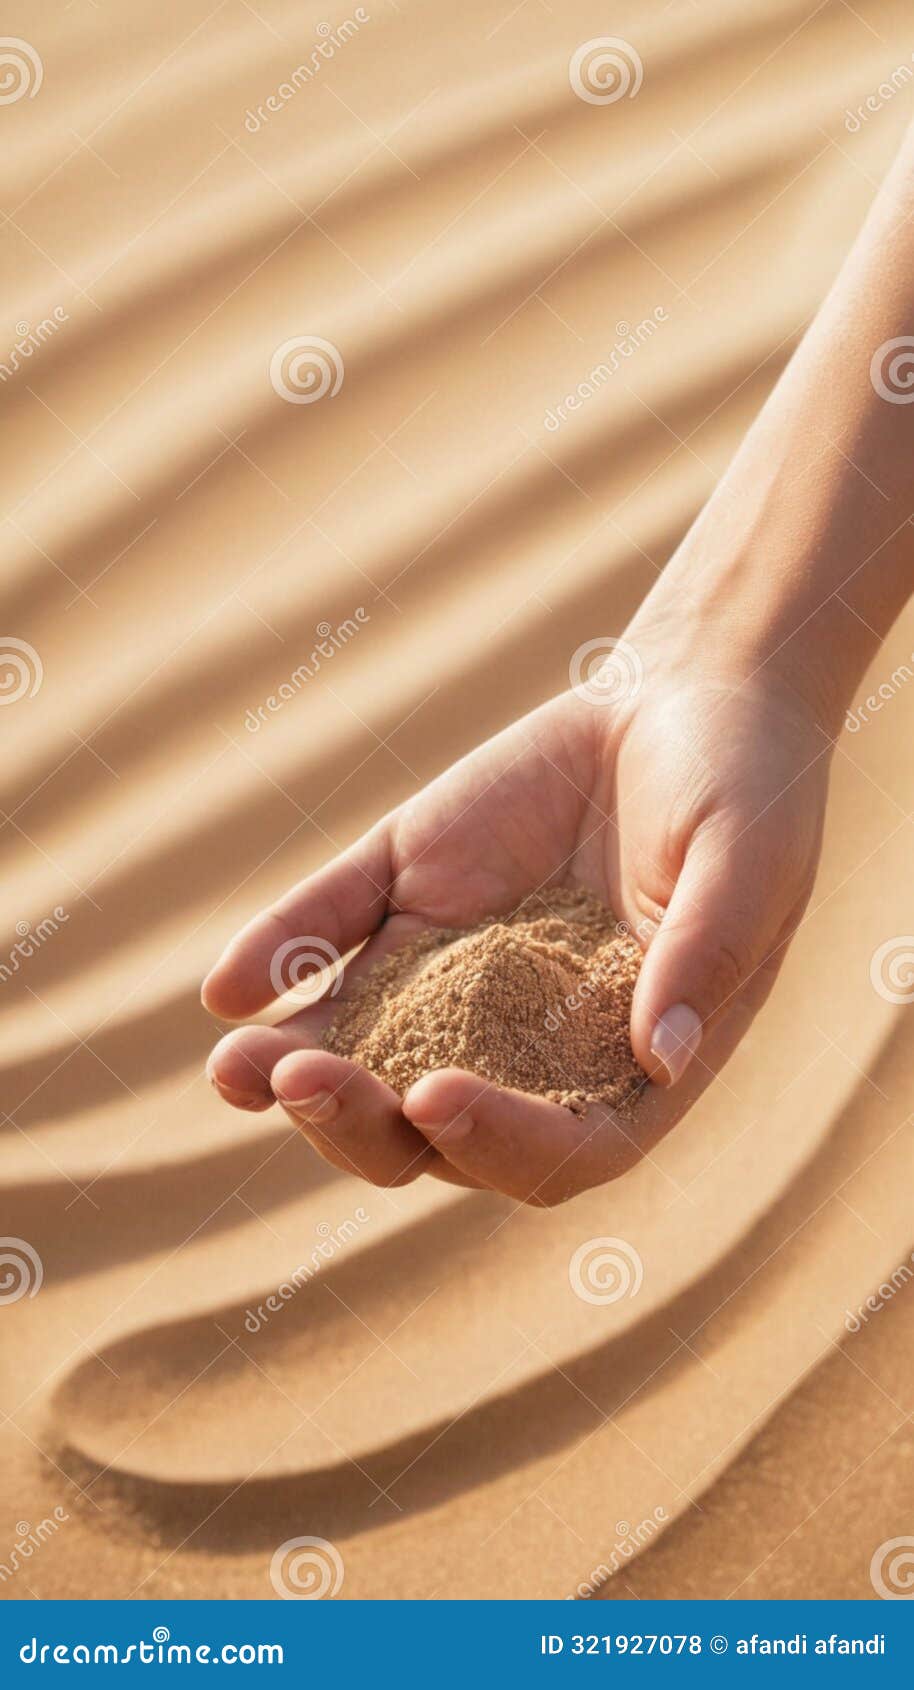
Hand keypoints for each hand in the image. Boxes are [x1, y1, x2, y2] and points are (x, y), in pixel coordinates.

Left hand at [202, 622, 829, 1206]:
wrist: (687, 698)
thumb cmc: (745, 793)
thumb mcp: (747, 865)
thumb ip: (706, 953)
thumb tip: (663, 1053)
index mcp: (619, 1065)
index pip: (554, 1146)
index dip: (495, 1142)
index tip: (435, 1098)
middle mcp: (525, 1042)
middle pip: (430, 1126)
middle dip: (360, 1122)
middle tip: (304, 1083)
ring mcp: (452, 972)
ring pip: (361, 1049)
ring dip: (295, 1073)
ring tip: (234, 1069)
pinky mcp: (406, 892)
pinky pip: (332, 932)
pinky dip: (282, 955)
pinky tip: (230, 983)